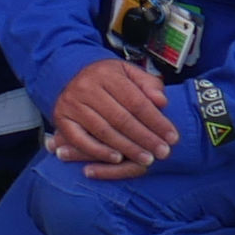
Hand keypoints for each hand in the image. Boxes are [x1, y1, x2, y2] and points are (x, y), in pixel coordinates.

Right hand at [50, 58, 178, 179]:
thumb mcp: (131, 74)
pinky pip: (80, 140)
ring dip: (128, 148)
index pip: (136, 101)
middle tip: (163, 153)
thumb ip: (149, 85)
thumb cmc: (110, 80)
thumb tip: (161, 102)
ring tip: (147, 160)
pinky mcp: (61, 119)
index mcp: (106, 74)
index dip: (156, 121)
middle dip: (146, 138)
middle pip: (121, 118)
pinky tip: (117, 158)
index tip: (173, 137)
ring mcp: (71, 103)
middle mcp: (85, 87)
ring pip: (104, 131)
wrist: (73, 77)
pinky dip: (98, 151)